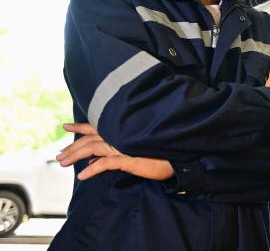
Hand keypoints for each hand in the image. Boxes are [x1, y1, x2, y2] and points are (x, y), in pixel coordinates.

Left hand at [57, 123, 173, 180]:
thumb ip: (116, 148)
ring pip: (93, 148)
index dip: (80, 126)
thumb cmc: (160, 151)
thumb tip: (94, 156)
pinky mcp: (129, 158)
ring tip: (63, 163)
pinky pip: (106, 163)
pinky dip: (92, 169)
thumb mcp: (136, 147)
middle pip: (90, 138)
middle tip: (59, 156)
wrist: (178, 159)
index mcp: (122, 129)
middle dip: (72, 147)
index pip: (97, 125)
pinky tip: (83, 176)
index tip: (65, 126)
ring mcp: (124, 145)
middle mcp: (121, 134)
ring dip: (76, 156)